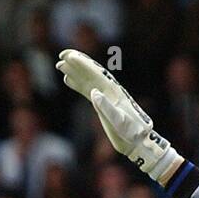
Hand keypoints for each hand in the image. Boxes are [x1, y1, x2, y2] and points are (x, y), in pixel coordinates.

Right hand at [55, 49, 180, 182]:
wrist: (138, 142)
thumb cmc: (131, 133)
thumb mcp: (120, 122)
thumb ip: (107, 107)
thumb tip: (93, 92)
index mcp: (114, 92)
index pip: (97, 73)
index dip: (84, 63)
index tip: (71, 56)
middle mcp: (109, 91)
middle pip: (91, 73)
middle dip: (77, 64)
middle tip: (62, 55)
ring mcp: (105, 97)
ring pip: (87, 80)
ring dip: (74, 72)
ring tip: (60, 65)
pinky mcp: (101, 105)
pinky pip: (87, 91)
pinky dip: (77, 84)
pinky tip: (67, 80)